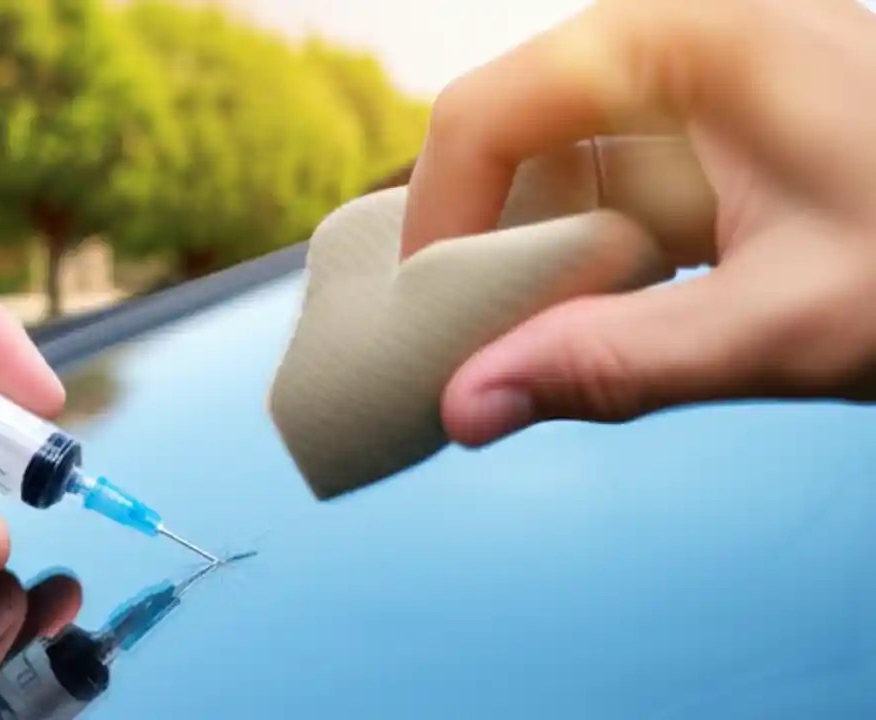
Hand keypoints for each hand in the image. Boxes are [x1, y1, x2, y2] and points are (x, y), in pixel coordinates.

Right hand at [403, 0, 875, 444]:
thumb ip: (615, 364)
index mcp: (685, 37)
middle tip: (482, 344)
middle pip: (517, 131)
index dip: (437, 220)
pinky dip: (601, 250)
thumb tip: (467, 408)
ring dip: (543, 254)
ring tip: (552, 339)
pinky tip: (618, 310)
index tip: (429, 320)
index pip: (487, 112)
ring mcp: (709, 72)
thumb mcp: (787, 322)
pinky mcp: (731, 119)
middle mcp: (683, 33)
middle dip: (488, 243)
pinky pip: (622, 175)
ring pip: (564, 158)